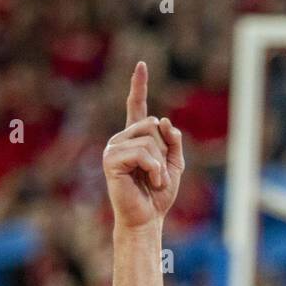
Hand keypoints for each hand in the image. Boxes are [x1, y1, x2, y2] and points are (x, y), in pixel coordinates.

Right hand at [103, 62, 184, 229]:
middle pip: (152, 125)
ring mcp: (114, 148)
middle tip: (158, 174)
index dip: (138, 86)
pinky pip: (142, 154)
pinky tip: (150, 182)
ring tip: (155, 181)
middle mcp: (121, 139)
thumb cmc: (158, 196)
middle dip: (164, 152)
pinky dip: (154, 170)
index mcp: (135, 139)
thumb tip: (164, 120)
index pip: (137, 108)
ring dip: (160, 165)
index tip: (141, 65)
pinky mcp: (111, 160)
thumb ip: (173, 142)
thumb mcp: (174, 166)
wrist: (147, 219)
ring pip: (149, 140)